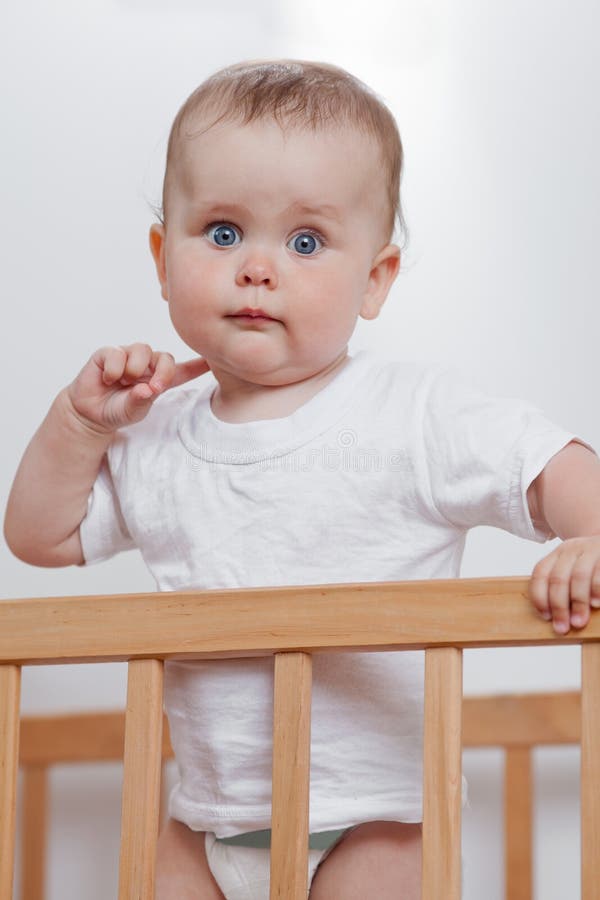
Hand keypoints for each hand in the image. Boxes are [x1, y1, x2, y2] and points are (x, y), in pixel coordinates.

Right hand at [66, 343, 210, 433]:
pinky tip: (108, 379)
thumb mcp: (134, 411)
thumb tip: (147, 389)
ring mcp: (128, 356)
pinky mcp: (109, 353)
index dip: (199, 365)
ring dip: (134, 369)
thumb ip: (142, 401)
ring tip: (123, 382)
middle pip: (165, 357)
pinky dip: (114, 369)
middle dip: (162, 373)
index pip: (184, 370)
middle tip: (152, 388)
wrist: (90, 413)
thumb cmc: (117, 410)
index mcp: (159, 379)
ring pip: (142, 350)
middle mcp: (146, 365)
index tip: (215, 361)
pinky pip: (117, 352)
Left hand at [528, 536, 599, 633]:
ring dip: (577, 602)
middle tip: (562, 627)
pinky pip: (598, 574)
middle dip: (559, 606)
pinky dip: (596, 590)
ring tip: (578, 622)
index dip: (540, 597)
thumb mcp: (572, 570)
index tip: (546, 617)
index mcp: (557, 554)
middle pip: (558, 578)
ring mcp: (590, 550)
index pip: (540, 574)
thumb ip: (563, 587)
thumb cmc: (590, 566)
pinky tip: (595, 604)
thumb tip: (558, 618)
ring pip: (578, 576)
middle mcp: (570, 550)